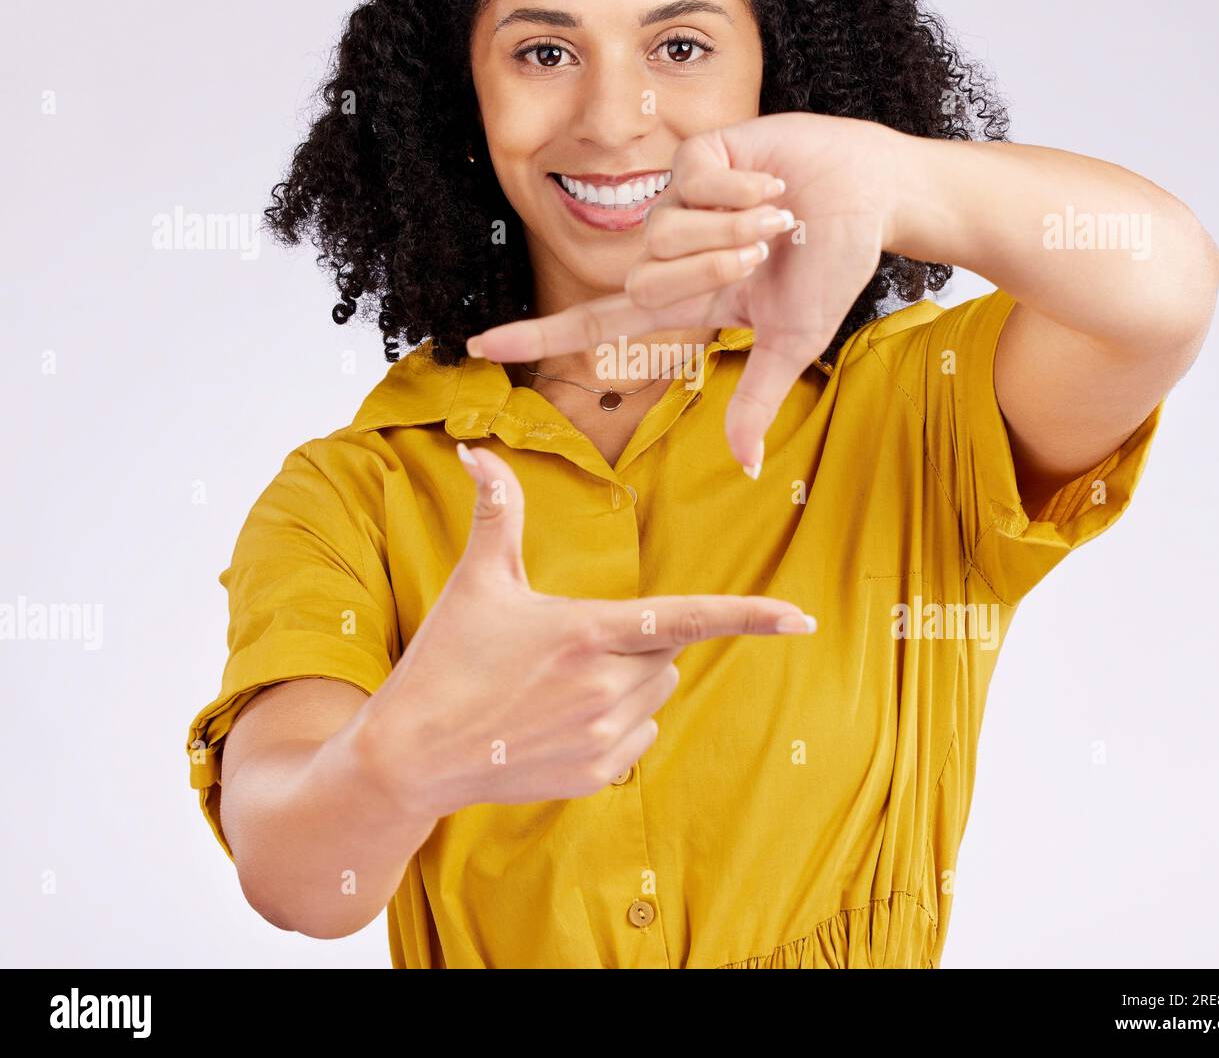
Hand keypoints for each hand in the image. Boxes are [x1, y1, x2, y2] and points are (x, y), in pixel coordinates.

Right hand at [358, 444, 816, 817]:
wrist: (411, 754)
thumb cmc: (446, 659)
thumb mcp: (477, 580)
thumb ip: (496, 511)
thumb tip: (476, 449)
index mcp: (587, 632)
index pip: (686, 619)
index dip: (750, 615)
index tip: (802, 620)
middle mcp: (606, 688)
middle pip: (667, 653)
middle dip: (638, 642)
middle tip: (572, 645)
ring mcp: (602, 738)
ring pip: (656, 694)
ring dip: (630, 682)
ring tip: (560, 684)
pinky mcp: (595, 775)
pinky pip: (640, 738)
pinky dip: (617, 724)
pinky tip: (562, 720)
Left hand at [467, 112, 897, 471]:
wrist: (869, 197)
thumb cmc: (831, 266)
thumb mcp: (791, 341)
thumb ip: (756, 398)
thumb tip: (748, 467)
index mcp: (685, 297)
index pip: (598, 321)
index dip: (540, 335)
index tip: (482, 345)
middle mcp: (671, 251)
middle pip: (642, 284)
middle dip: (713, 272)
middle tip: (768, 252)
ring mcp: (679, 202)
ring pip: (663, 236)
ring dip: (732, 234)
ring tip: (779, 217)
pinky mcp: (697, 156)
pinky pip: (693, 186)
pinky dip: (744, 193)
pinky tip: (772, 184)